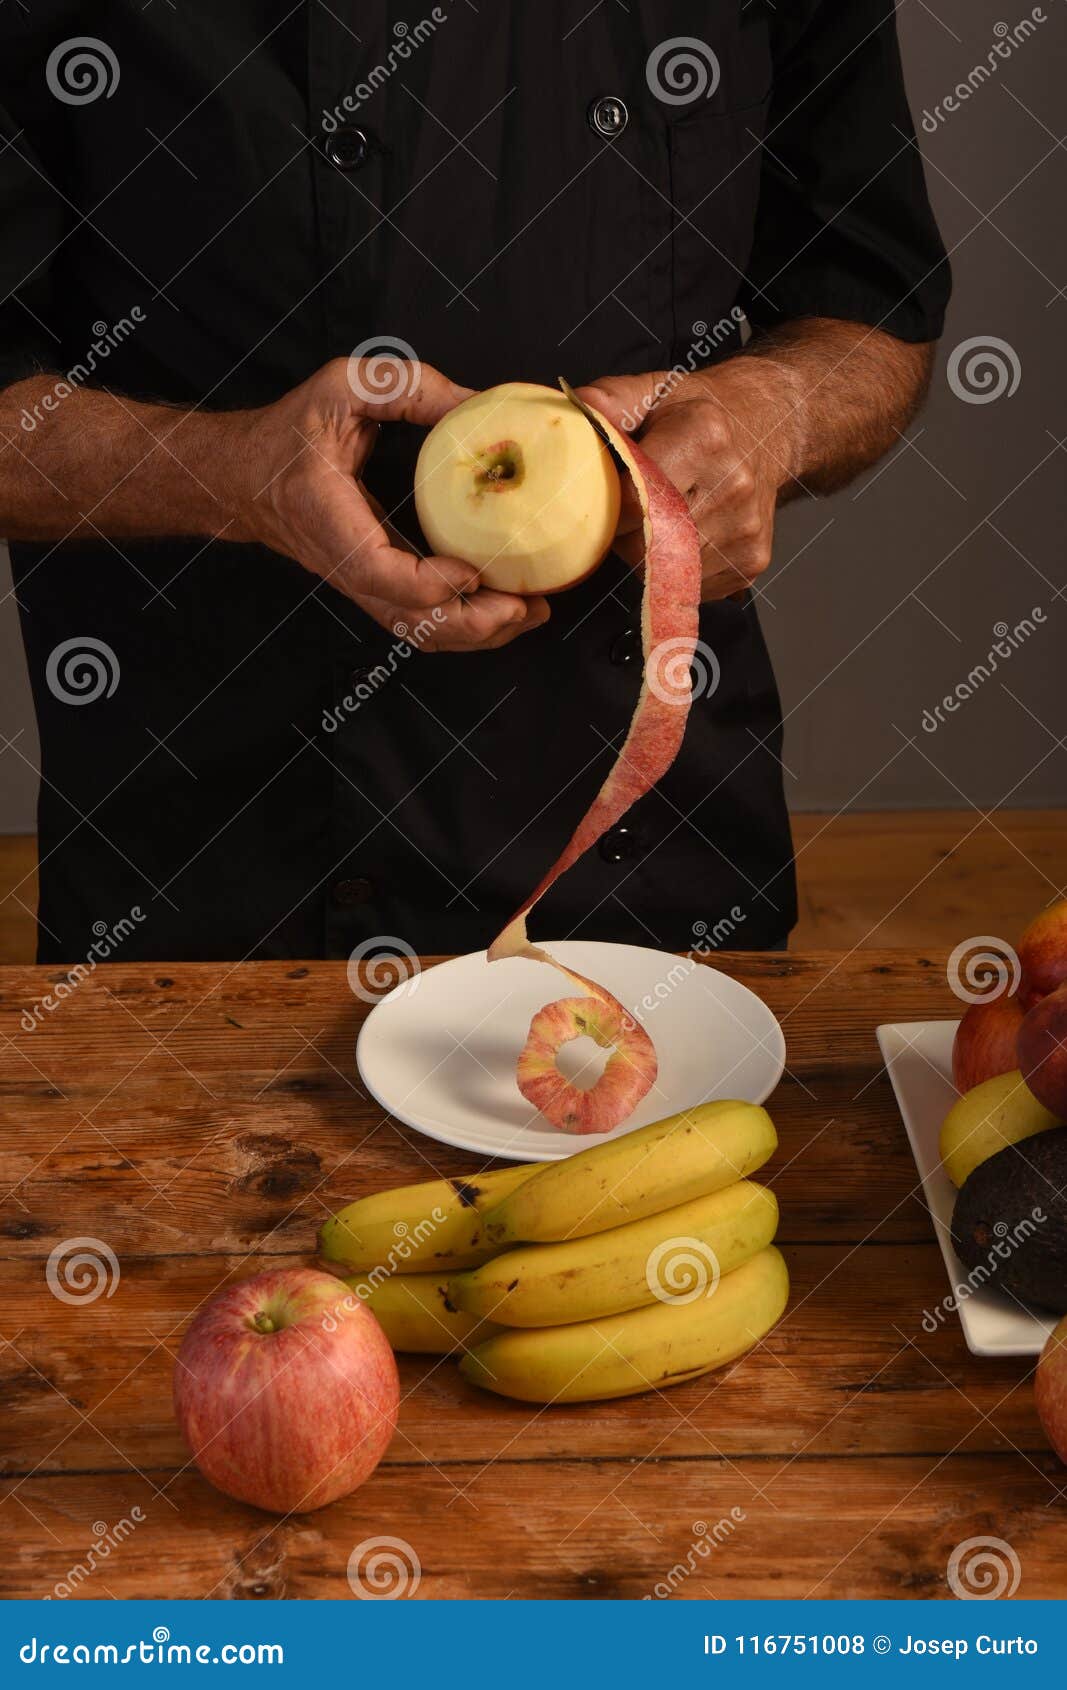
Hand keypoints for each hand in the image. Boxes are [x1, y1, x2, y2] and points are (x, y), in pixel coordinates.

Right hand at [231, 358, 549, 650]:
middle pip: (410, 621)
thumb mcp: (340, 388)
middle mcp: (343, 565)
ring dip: (476, 633)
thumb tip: (475, 403)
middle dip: (473, 623)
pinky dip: (463, 626)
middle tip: (528, 604)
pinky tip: (502, 609)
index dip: (427, 584)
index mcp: (327, 518)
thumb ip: (404, 387)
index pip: (375, 571)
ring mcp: (359, 584)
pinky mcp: (374, 588)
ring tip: (529, 612)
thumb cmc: (288, 433)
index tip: (473, 571)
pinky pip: (419, 623)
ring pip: (418, 632)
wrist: (242, 479)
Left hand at [575, 358, 802, 600]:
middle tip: (629, 509)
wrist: (769, 428)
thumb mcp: (655, 390)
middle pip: (647, 543)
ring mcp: (745, 528)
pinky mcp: (750, 562)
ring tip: (660, 518)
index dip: (608, 506)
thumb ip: (612, 399)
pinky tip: (685, 535)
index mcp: (704, 438)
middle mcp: (733, 485)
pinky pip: (690, 585)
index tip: (604, 497)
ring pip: (665, 569)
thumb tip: (577, 409)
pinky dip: (675, 569)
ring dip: (648, 554)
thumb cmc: (699, 413)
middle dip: (625, 534)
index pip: (634, 501)